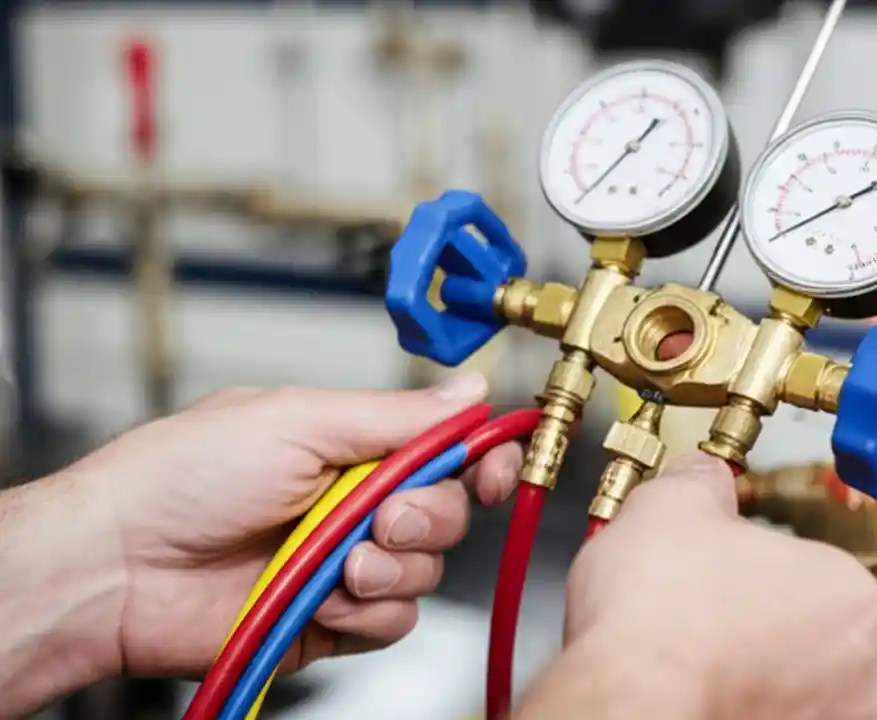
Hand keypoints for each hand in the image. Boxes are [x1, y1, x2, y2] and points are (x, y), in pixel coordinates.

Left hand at [0, 373, 521, 715]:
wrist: (119, 569)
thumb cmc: (182, 477)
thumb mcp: (297, 420)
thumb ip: (394, 414)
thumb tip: (467, 387)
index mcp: (351, 444)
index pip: (444, 447)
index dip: (480, 458)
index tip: (492, 472)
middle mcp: (355, 503)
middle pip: (447, 511)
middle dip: (425, 517)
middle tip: (379, 518)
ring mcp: (345, 563)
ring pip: (426, 570)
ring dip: (389, 568)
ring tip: (335, 564)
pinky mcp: (334, 619)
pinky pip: (393, 621)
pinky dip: (366, 612)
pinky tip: (323, 598)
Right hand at [520, 453, 876, 719]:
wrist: (628, 703)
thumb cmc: (660, 622)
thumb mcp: (673, 503)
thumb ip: (703, 480)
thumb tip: (701, 476)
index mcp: (853, 594)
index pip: (809, 560)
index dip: (753, 556)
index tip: (719, 560)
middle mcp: (862, 671)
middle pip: (806, 624)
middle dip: (755, 613)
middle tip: (699, 603)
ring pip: (789, 679)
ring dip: (749, 664)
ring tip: (688, 650)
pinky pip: (764, 714)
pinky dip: (737, 704)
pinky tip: (692, 687)